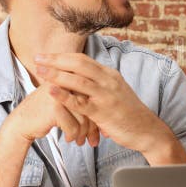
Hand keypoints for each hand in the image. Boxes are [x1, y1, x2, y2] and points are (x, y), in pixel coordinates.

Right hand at [3, 82, 99, 146]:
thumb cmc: (47, 112)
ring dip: (84, 134)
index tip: (102, 127)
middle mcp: (67, 83)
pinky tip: (70, 140)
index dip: (98, 113)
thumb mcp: (65, 99)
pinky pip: (73, 126)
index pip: (92, 96)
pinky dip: (73, 135)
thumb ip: (82, 97)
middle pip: (90, 106)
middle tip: (95, 139)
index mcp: (72, 78)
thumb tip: (106, 107)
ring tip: (81, 141)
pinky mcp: (55, 108)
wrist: (22, 122)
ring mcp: (61, 94)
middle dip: (94, 126)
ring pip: (83, 118)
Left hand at [34, 53, 173, 156]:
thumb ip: (100, 85)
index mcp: (110, 75)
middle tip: (38, 58)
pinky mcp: (103, 112)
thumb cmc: (130, 114)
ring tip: (39, 71)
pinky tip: (51, 91)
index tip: (47, 56)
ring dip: (56, 74)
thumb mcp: (116, 92)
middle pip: (79, 64)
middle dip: (56, 60)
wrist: (147, 130)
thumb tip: (84, 80)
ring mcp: (106, 96)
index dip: (63, 56)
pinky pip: (80, 102)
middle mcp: (108, 81)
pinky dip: (64, 95)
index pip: (83, 60)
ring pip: (77, 80)